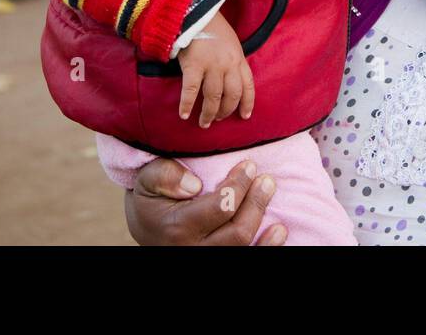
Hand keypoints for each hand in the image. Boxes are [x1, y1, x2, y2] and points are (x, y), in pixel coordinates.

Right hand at [124, 157, 285, 245]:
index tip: (249, 165)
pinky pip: (248, 258)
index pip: (220, 208)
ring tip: (270, 194)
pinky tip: (279, 231)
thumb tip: (194, 183)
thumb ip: (164, 175)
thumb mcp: (147, 180)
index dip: (239, 186)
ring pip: (244, 248)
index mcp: (176, 228)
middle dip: (255, 202)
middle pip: (237, 232)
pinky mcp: (218, 259)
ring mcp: (205, 258)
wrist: (146, 227)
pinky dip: (266, 246)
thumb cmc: (151, 198)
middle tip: (266, 179)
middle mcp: (192, 250)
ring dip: (262, 220)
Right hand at [176, 12, 253, 127]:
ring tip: (204, 122)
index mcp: (239, 58)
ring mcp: (212, 65)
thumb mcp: (232, 43)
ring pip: (213, 96)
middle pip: (232, 95)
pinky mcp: (194, 65)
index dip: (247, 103)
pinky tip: (184, 114)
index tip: (244, 116)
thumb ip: (233, 61)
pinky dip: (187, 104)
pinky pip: (191, 91)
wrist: (197, 11)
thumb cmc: (213, 28)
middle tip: (217, 119)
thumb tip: (229, 80)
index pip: (248, 85)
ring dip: (209, 113)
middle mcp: (228, 64)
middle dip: (225, 111)